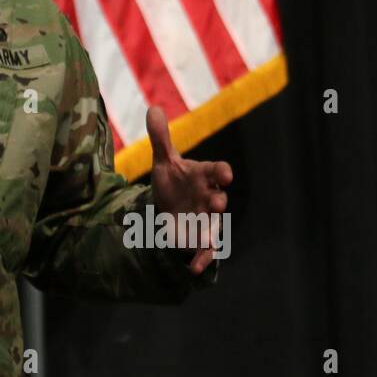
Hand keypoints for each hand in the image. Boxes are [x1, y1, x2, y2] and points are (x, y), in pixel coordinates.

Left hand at [145, 106, 232, 275]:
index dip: (221, 172)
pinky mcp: (199, 238)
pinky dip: (200, 259)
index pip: (216, 170)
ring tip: (206, 240)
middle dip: (218, 200)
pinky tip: (192, 268)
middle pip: (218, 199)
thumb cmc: (173, 182)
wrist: (170, 207)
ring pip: (214, 226)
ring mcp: (206, 220)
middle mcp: (209, 197)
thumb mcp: (164, 161)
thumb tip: (152, 108)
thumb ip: (161, 138)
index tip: (224, 174)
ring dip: (211, 232)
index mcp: (203, 176)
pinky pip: (205, 251)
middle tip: (217, 202)